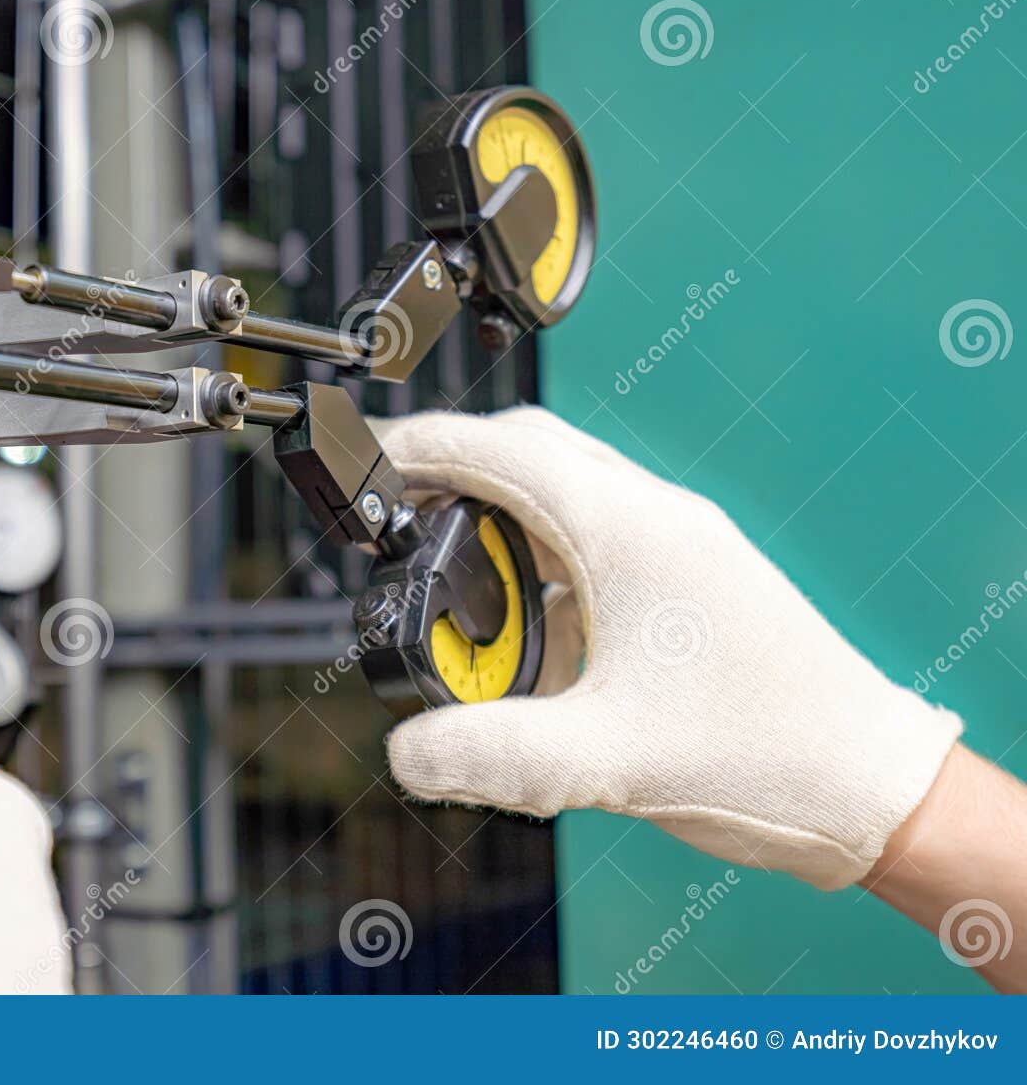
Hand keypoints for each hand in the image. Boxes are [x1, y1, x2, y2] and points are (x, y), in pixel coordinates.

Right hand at [376, 407, 961, 890]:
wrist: (870, 786)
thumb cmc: (764, 755)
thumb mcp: (607, 761)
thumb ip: (491, 755)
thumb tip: (405, 750)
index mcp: (630, 529)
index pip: (500, 450)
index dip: (418, 447)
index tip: (362, 456)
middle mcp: (656, 518)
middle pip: (531, 454)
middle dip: (453, 476)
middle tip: (395, 522)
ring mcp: (679, 546)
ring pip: (567, 496)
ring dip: (502, 527)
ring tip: (460, 595)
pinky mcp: (690, 583)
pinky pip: (597, 545)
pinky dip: (544, 570)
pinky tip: (532, 643)